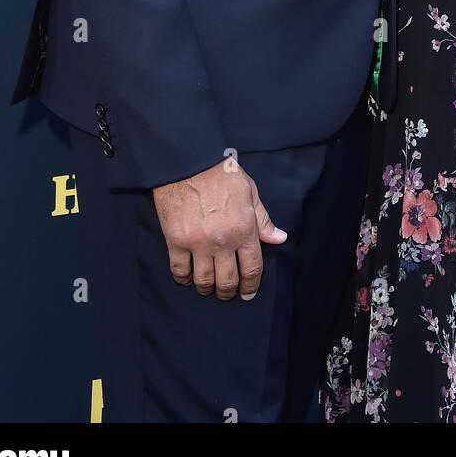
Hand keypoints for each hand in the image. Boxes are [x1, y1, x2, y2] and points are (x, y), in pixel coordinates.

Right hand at [152, 159, 286, 300]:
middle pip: (228, 280)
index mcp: (244, 229)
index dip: (251, 285)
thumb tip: (279, 238)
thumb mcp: (250, 192)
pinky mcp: (175, 240)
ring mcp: (198, 243)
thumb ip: (263, 220)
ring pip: (204, 280)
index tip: (249, 293)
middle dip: (229, 292)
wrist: (188, 162)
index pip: (252, 268)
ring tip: (208, 289)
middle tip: (228, 294)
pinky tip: (187, 279)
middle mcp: (222, 241)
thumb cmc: (222, 174)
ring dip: (207, 289)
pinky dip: (183, 279)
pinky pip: (179, 270)